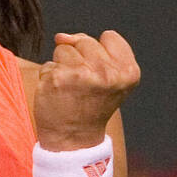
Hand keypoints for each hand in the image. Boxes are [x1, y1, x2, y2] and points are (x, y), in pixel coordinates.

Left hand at [33, 30, 140, 149]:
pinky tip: (57, 94)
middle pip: (85, 41)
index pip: (109, 37)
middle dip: (79, 59)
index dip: (100, 54)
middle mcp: (107, 73)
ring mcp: (82, 75)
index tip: (98, 77)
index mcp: (127, 71)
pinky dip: (49, 78)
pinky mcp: (58, 79)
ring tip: (69, 89)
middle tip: (82, 86)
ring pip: (64, 49)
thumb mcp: (108, 77)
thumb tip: (60, 36)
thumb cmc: (90, 106)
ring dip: (62, 67)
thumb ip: (95, 49)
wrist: (73, 140)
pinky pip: (48, 65)